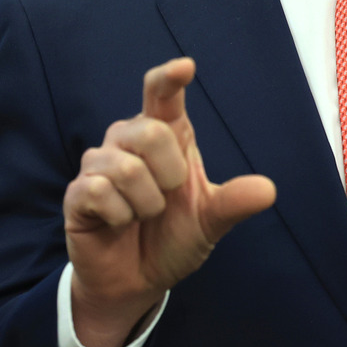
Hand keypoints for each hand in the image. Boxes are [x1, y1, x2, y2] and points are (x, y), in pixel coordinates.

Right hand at [63, 58, 275, 346]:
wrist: (138, 279)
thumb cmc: (173, 237)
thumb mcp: (209, 220)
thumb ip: (233, 202)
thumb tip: (269, 190)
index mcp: (165, 134)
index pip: (161, 93)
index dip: (169, 78)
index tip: (185, 67)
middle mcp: (129, 139)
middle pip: (150, 133)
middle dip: (169, 176)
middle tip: (166, 200)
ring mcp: (99, 164)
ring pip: (126, 169)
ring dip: (146, 205)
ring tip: (143, 216)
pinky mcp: (77, 193)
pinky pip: (99, 192)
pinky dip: (121, 216)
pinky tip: (119, 224)